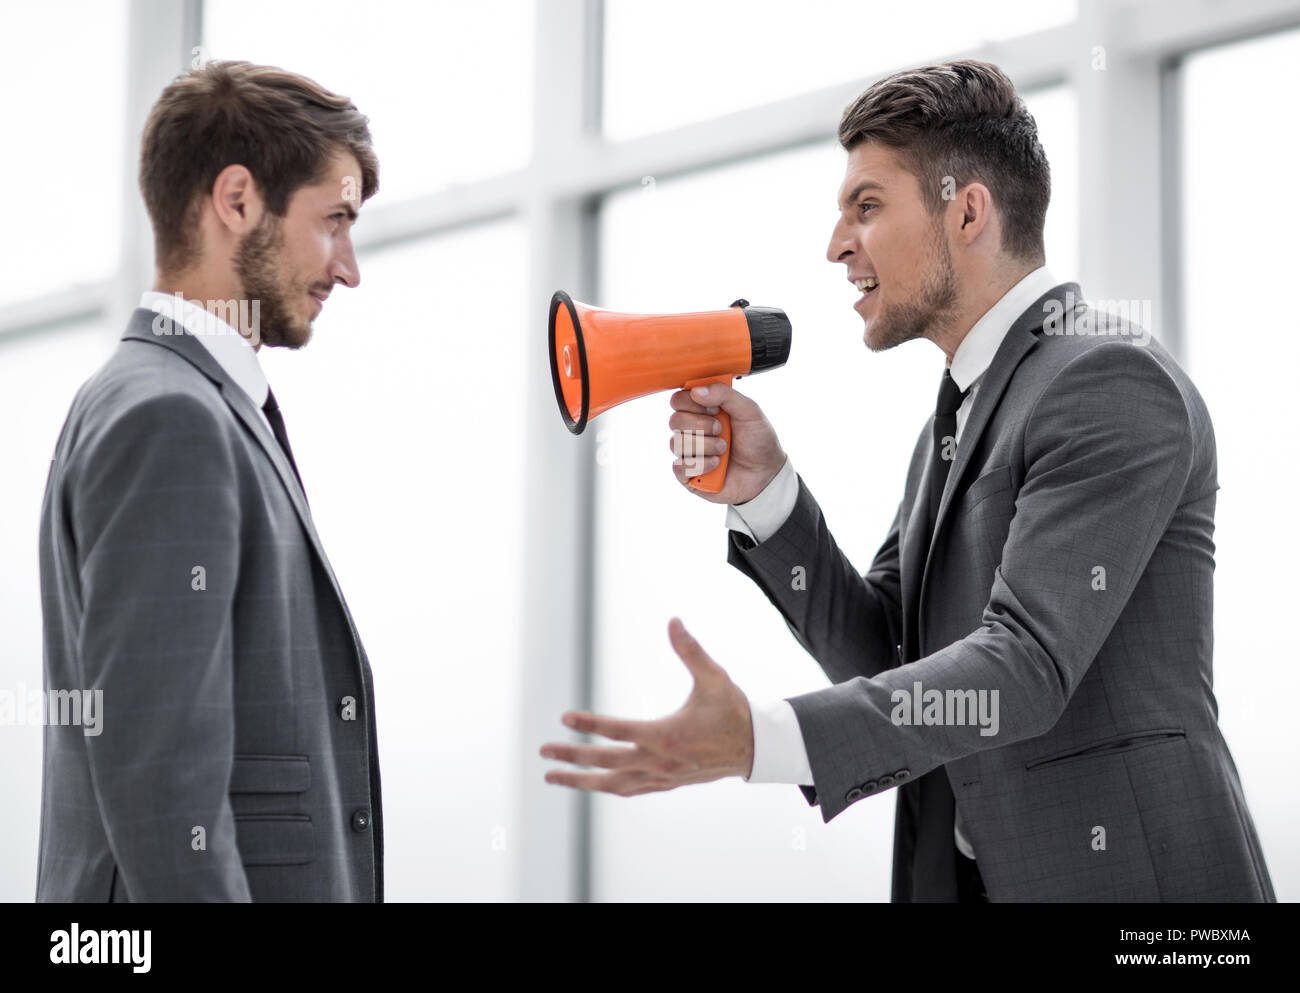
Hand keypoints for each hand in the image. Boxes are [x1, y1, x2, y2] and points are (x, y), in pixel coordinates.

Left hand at [540, 618, 754, 794]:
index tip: (565, 718)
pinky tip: (593, 785)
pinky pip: (629, 790)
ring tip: (554, 778)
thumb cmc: (733, 711)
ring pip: (612, 784)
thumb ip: (691, 650)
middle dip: (571, 758)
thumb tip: (673, 621)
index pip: (616, 731)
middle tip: (543, 752)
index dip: (588, 724)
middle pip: (605, 762)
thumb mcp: (714, 677)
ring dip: (581, 782)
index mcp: (665, 735)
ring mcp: (661, 777)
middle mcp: (658, 761)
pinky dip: (607, 788)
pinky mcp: (666, 783)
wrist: (756, 748)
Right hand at [668, 382, 784, 504]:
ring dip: (704, 446)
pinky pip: (679, 467)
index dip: (692, 403)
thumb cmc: (758, 441)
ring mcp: (689, 453)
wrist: (767, 473)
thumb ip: (724, 394)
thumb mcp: (749, 410)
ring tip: (723, 449)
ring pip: (676, 443)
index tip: (714, 409)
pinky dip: (701, 465)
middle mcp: (693, 430)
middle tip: (720, 429)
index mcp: (703, 411)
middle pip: (675, 420)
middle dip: (700, 425)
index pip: (679, 400)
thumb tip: (696, 390)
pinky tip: (717, 465)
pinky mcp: (689, 475)